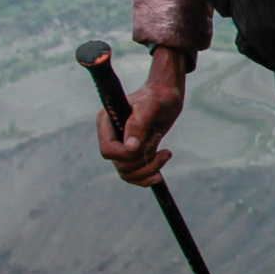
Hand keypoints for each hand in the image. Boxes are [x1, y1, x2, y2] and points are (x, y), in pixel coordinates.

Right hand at [98, 45, 188, 187]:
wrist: (167, 97)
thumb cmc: (158, 97)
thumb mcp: (151, 106)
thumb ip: (139, 124)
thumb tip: (130, 147)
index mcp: (106, 121)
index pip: (108, 150)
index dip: (126, 154)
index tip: (145, 145)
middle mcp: (110, 135)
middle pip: (120, 164)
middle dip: (143, 159)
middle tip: (158, 138)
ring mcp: (121, 146)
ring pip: (127, 173)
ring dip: (149, 168)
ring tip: (166, 153)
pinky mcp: (132, 154)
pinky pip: (133, 176)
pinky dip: (147, 177)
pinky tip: (160, 173)